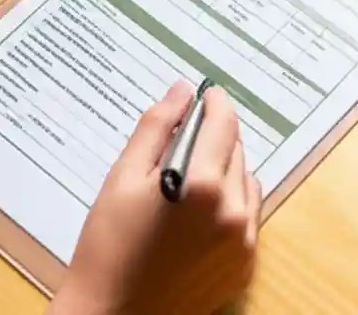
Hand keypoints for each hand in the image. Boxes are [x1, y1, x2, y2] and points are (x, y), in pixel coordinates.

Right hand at [51, 81, 261, 314]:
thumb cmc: (109, 246)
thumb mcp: (123, 178)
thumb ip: (156, 128)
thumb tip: (182, 91)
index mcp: (204, 186)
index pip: (223, 125)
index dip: (215, 103)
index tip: (206, 94)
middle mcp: (234, 213)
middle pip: (235, 152)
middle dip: (213, 139)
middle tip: (182, 142)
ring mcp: (244, 243)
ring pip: (245, 184)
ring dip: (225, 172)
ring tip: (187, 182)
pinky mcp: (245, 267)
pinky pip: (248, 219)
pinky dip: (230, 206)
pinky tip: (196, 215)